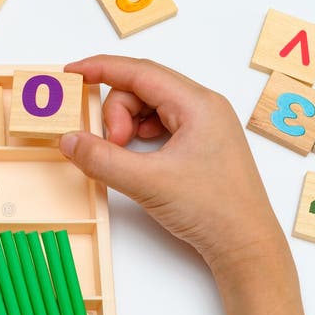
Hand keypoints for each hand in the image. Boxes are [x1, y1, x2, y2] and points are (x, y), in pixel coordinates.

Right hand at [61, 55, 285, 276]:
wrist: (245, 245)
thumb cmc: (212, 210)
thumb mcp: (146, 182)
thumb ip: (101, 159)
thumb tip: (69, 140)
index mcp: (198, 105)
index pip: (139, 72)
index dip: (101, 68)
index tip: (72, 73)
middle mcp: (203, 107)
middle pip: (142, 88)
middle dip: (116, 112)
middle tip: (111, 145)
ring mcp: (203, 125)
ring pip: (148, 106)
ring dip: (126, 124)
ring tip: (123, 154)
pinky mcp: (200, 143)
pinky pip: (159, 124)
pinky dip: (138, 135)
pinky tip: (136, 156)